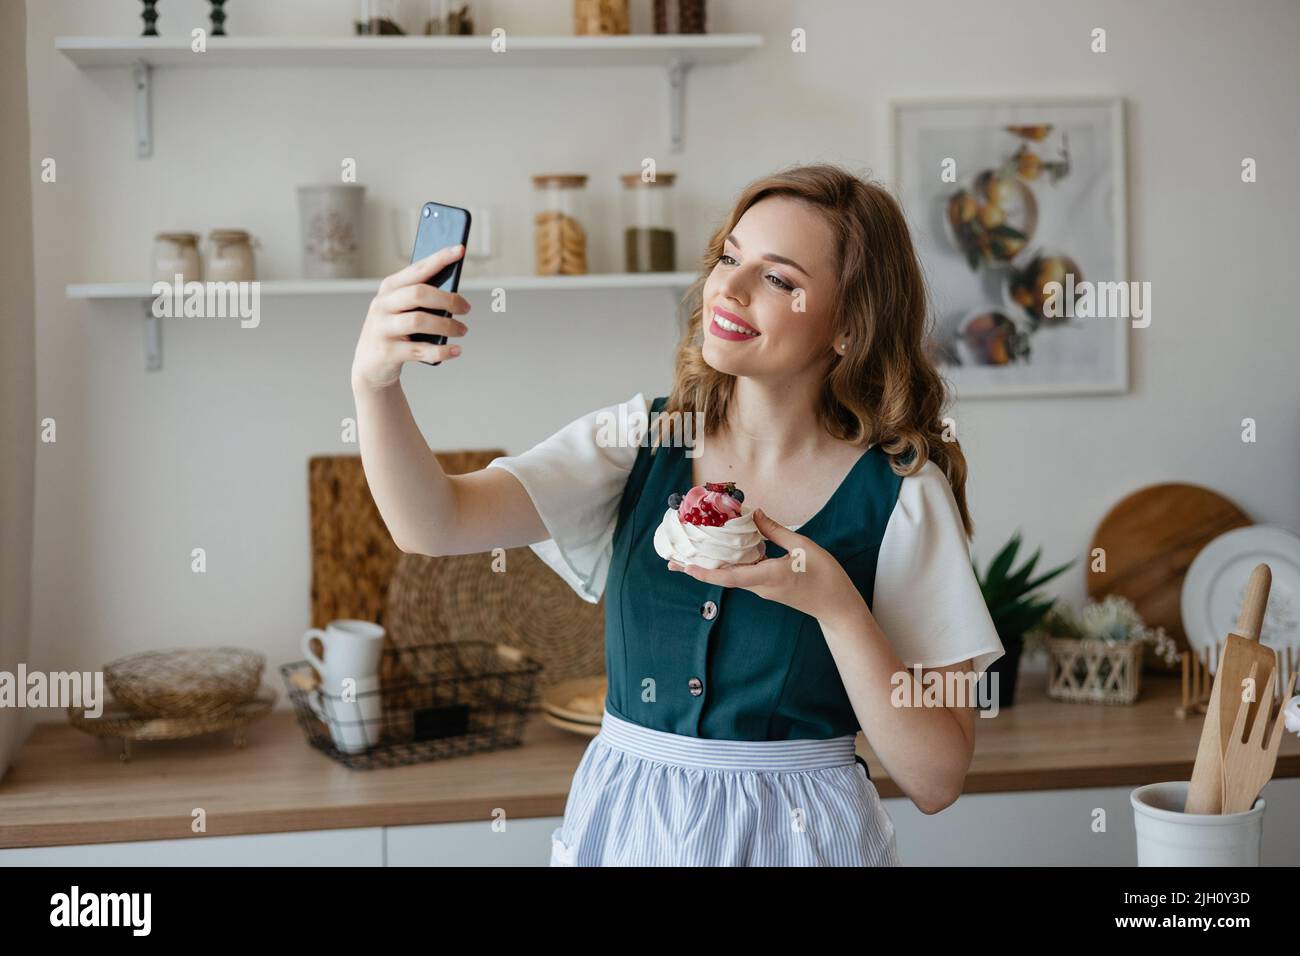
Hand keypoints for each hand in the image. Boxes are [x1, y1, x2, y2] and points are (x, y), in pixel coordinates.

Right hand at [351, 244, 471, 391]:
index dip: (440, 259)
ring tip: (463, 330)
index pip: (418, 269)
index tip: (460, 249)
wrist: (370, 365)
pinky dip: (442, 351)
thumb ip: (422, 299)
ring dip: (447, 325)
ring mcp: (382, 328)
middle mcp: (382, 304)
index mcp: (389, 288)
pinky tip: (457, 350)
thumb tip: (455, 295)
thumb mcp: (403, 310)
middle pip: (418, 293)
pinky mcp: (387, 352)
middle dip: (448, 299)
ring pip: (419, 321)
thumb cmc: (395, 331)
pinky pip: (420, 350)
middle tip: (467, 308)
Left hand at [668, 509, 866, 626]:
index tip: (685, 566)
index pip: (730, 577)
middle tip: (671, 559)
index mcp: (768, 577)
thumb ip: (775, 530)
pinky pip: (742, 575)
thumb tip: (754, 513)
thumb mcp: (802, 547)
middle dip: (697, 568)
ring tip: (688, 554)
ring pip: (731, 576)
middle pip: (723, 577)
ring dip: (710, 566)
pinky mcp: (768, 587)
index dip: (706, 572)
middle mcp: (760, 586)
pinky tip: (720, 553)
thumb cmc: (825, 577)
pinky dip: (727, 565)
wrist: (837, 607)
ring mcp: (763, 589)